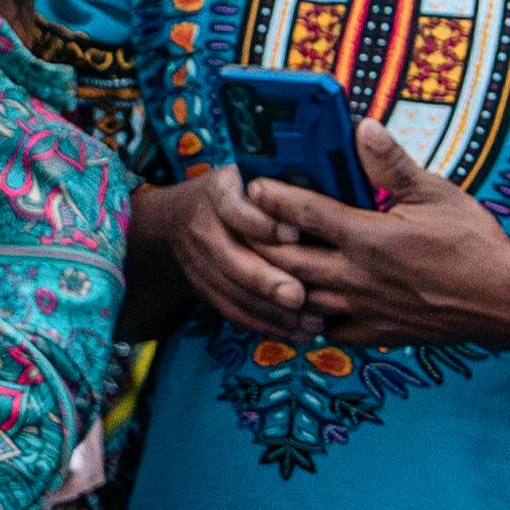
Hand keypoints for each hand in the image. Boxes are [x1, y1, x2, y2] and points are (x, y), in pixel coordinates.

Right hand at [142, 165, 314, 338]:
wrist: (177, 214)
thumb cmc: (236, 192)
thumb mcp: (251, 176)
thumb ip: (283, 188)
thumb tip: (332, 199)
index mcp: (218, 194)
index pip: (235, 209)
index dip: (263, 224)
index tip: (296, 234)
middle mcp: (202, 227)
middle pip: (231, 259)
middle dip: (265, 281)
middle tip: (299, 297)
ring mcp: (197, 261)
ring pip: (232, 292)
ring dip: (270, 312)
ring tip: (310, 323)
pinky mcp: (201, 287)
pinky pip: (231, 311)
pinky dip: (263, 325)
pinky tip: (295, 333)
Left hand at [259, 122, 509, 352]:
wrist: (509, 304)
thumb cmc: (476, 246)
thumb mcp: (438, 195)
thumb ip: (392, 165)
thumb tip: (363, 129)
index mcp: (369, 238)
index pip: (304, 213)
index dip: (271, 196)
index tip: (251, 184)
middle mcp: (358, 276)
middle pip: (285, 260)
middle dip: (258, 242)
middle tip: (242, 224)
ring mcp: (363, 309)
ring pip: (298, 297)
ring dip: (275, 280)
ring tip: (258, 262)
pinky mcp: (375, 333)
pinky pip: (325, 330)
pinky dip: (306, 317)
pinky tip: (299, 302)